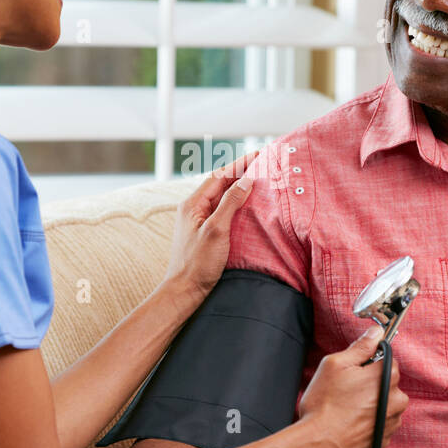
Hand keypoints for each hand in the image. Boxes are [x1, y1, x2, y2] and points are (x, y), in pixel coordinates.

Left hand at [163, 150, 259, 297]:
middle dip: (240, 173)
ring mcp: (198, 221)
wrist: (184, 291)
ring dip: (239, 188)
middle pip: (220, 184)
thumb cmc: (198, 263)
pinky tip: (248, 206)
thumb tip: (246, 180)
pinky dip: (236, 204)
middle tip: (262, 164)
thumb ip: (230, 203)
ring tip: (259, 180)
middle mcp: (193, 209)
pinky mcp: (205, 232)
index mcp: (192, 204)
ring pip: (221, 197)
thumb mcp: (217, 230)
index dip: (239, 164)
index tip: (258, 155)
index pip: (219, 176)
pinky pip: (222, 211)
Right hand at [297, 327, 408, 447]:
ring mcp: (393, 420)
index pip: (386, 358)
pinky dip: (369, 421)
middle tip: (345, 390)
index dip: (368, 362)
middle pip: (387, 381)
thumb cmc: (324, 406)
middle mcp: (396, 398)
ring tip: (347, 409)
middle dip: (369, 383)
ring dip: (371, 403)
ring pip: (385, 402)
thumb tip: (376, 332)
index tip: (354, 369)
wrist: (320, 446)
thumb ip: (360, 347)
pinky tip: (351, 423)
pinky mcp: (386, 438)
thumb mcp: (335, 365)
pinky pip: (381, 422)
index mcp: (385, 376)